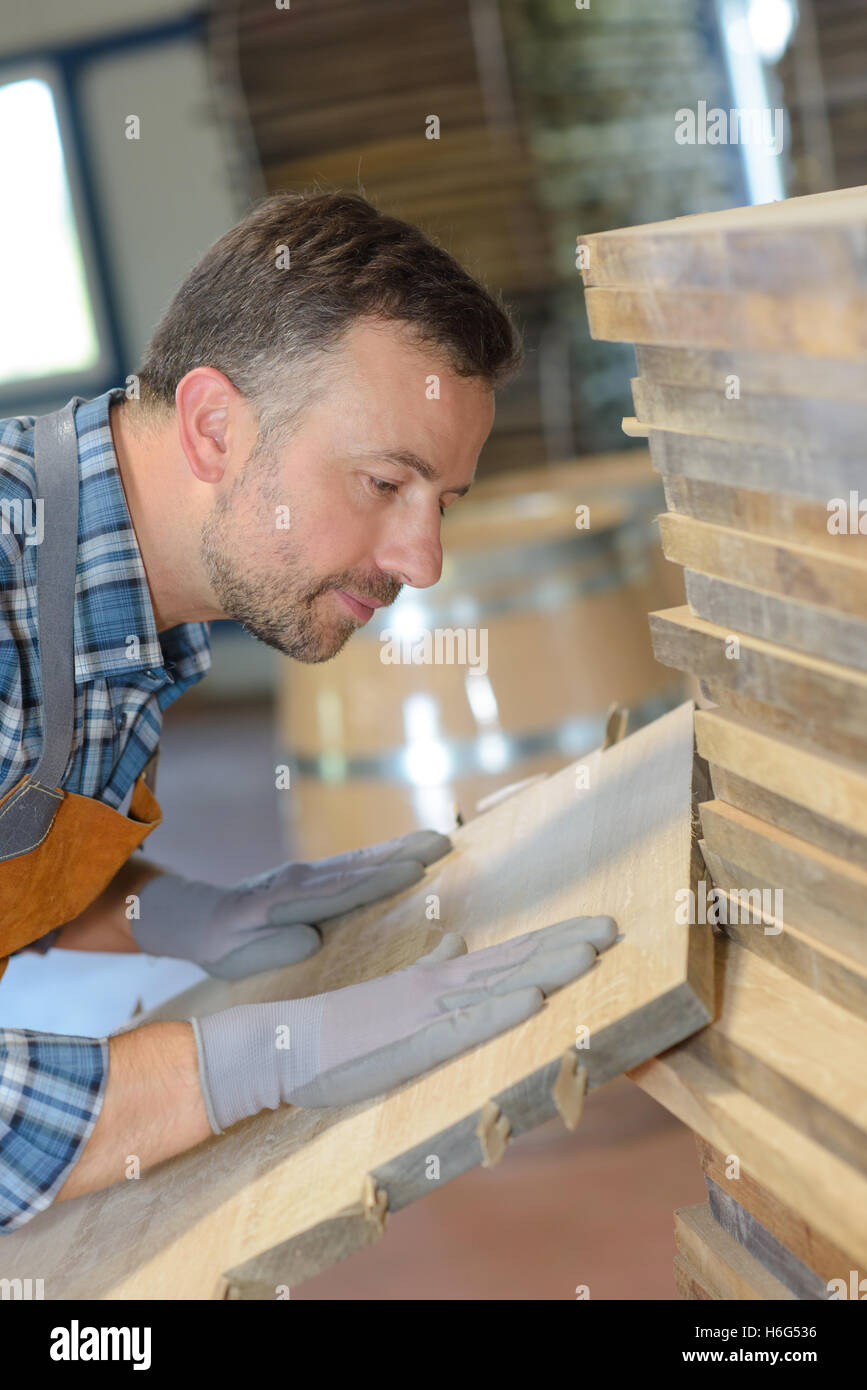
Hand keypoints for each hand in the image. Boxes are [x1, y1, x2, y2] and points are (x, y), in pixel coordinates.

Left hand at [132, 829, 451, 978]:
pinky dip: (382, 856)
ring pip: (360, 859)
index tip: (415, 870)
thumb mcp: (240, 957)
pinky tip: (403, 852)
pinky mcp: (313, 874)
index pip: (342, 890)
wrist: (202, 916)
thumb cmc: (225, 946)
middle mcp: (303, 878)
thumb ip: (276, 948)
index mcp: (288, 900)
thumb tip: (313, 939)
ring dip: (399, 849)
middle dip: (402, 852)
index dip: (379, 880)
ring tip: (436, 839)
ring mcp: (308, 872)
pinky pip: (353, 863)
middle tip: (443, 842)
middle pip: (359, 864)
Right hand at [192, 915, 618, 1129]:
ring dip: (545, 968)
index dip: (553, 939)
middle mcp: (439, 988)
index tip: (597, 925)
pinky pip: (462, 1028)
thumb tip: (457, 941)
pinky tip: (532, 1001)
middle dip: (566, 943)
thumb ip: (429, 967)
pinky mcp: (410, 1042)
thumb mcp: (396, 991)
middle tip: (615, 926)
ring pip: (497, 986)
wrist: (284, 1042)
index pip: (508, 954)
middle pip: (514, 961)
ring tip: (591, 954)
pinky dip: (498, 1012)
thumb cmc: (340, 1028)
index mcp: (439, 980)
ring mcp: (426, 1013)